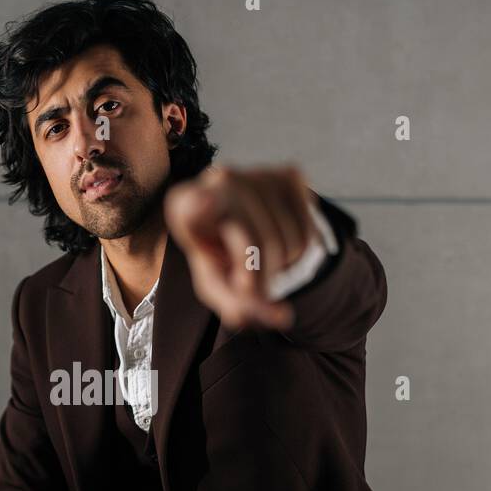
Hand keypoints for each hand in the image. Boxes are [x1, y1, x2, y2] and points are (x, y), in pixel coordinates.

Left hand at [164, 164, 321, 330]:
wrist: (237, 223)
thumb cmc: (220, 257)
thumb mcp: (217, 285)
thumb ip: (239, 306)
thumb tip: (282, 316)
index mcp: (185, 206)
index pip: (193, 206)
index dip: (201, 205)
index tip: (204, 201)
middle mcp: (219, 180)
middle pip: (255, 243)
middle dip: (261, 280)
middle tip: (254, 290)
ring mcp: (256, 173)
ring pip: (286, 241)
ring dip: (280, 267)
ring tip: (260, 259)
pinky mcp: (289, 175)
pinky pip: (306, 231)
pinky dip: (298, 251)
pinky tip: (278, 242)